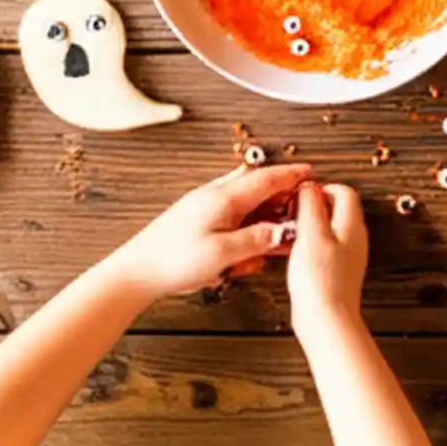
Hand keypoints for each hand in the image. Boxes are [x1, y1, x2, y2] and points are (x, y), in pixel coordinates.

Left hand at [110, 164, 310, 297]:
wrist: (136, 272)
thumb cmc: (172, 261)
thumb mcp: (223, 254)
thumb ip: (257, 239)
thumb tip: (283, 230)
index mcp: (223, 199)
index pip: (266, 179)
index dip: (291, 175)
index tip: (310, 173)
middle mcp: (214, 196)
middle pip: (257, 185)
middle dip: (281, 192)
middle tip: (301, 205)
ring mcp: (204, 206)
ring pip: (246, 200)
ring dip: (266, 210)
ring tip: (279, 230)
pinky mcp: (197, 219)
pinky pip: (232, 214)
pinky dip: (248, 221)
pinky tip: (251, 241)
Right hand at [287, 183, 369, 333]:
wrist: (326, 319)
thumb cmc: (321, 281)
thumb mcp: (311, 234)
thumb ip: (311, 206)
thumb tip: (310, 186)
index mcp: (352, 225)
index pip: (345, 191)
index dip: (321, 188)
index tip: (301, 195)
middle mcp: (354, 238)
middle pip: (338, 207)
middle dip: (314, 205)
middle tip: (294, 212)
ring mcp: (347, 255)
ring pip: (330, 227)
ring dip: (310, 224)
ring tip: (292, 231)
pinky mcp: (337, 270)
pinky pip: (325, 246)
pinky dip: (310, 243)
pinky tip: (296, 252)